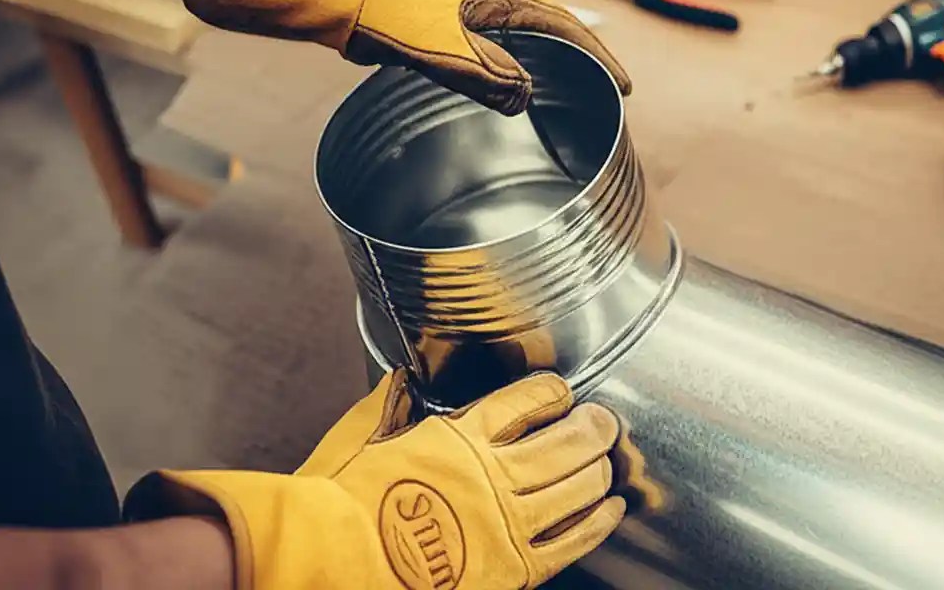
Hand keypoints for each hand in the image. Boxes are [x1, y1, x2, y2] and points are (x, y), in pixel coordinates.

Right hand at [125, 371, 624, 589]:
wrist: (332, 560)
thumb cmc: (339, 499)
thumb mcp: (363, 432)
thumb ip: (393, 402)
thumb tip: (403, 376)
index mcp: (459, 434)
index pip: (526, 400)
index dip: (552, 392)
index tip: (561, 391)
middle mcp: (492, 473)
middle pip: (564, 441)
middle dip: (592, 427)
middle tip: (605, 422)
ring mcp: (506, 521)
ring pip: (576, 487)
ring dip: (600, 470)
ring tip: (609, 462)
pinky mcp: (512, 567)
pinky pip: (571, 540)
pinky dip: (598, 521)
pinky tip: (612, 509)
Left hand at [179, 0, 630, 115]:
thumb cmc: (395, 11)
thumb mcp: (451, 55)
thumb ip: (492, 80)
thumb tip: (524, 99)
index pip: (569, 29)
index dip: (600, 59)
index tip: (624, 86)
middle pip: (550, 31)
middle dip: (578, 61)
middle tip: (600, 92)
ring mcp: (467, 7)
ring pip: (518, 40)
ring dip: (542, 65)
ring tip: (560, 95)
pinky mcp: (442, 21)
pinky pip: (488, 46)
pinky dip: (506, 67)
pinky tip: (500, 89)